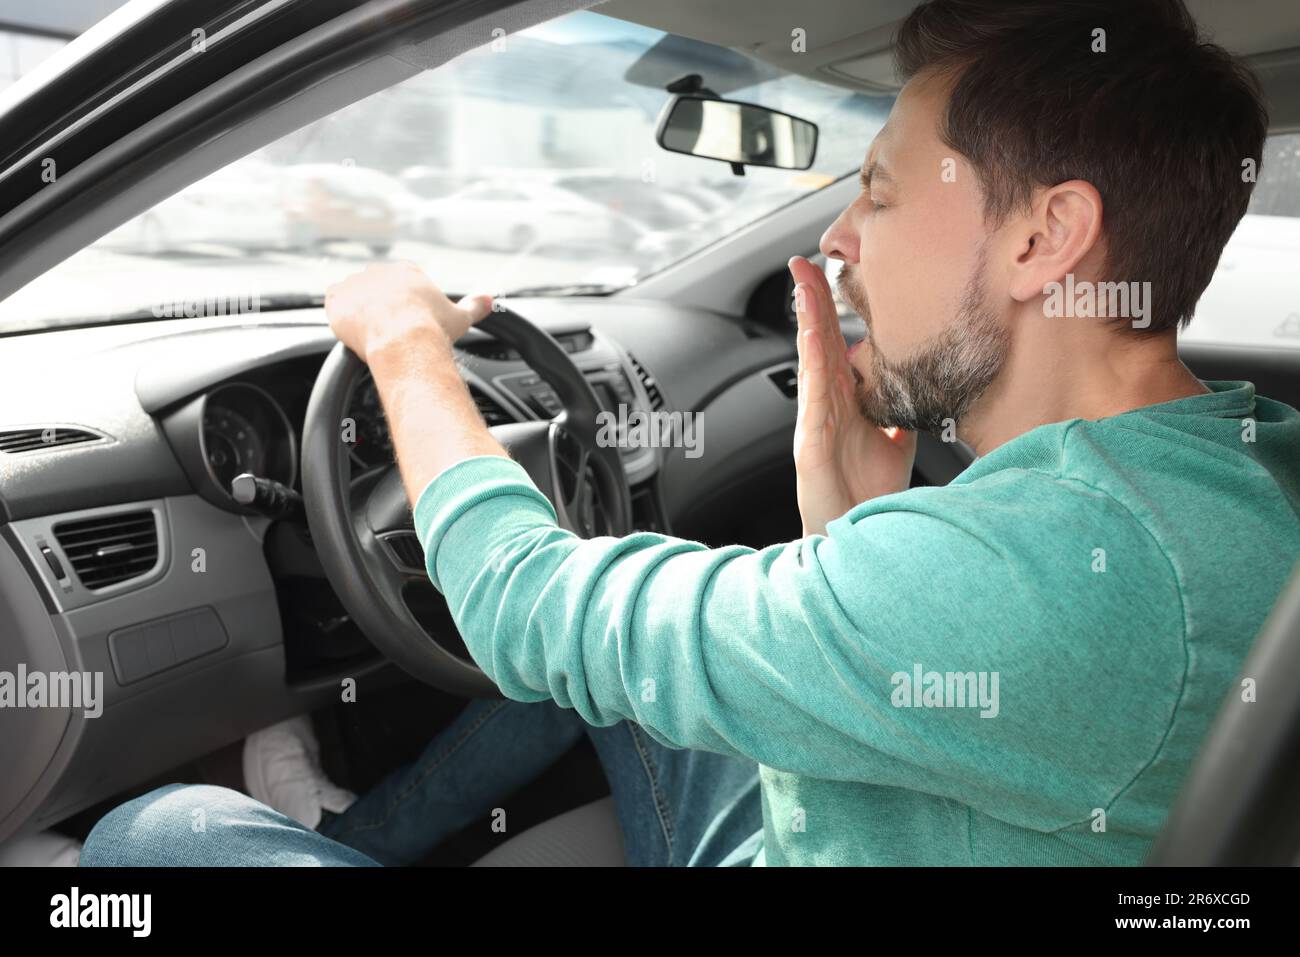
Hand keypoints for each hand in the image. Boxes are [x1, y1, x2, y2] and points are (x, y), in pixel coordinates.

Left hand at [325, 261, 492, 362]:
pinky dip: (338, 314)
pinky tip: (349, 328)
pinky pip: (332, 302)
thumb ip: (474, 306)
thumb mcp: (459, 317)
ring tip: (368, 333)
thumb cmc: (433, 329)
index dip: (402, 305)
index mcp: (407, 271)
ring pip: (353, 294)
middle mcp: (379, 271)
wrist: (403, 341)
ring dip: (357, 309)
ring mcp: (355, 284)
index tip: (405, 323)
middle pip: (375, 288)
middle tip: (387, 331)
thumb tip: (490, 299)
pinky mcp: (336, 299)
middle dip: (379, 306)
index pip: (400, 283)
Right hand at [789, 256, 915, 535]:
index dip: (835, 311)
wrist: (854, 539)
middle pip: (818, 342)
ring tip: (803, 282)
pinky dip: (811, 362)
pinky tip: (811, 334)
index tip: (837, 274)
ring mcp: (815, 421)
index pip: (838, 346)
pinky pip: (812, 394)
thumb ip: (901, 412)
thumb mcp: (896, 443)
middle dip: (813, 302)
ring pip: (810, 359)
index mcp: (846, 404)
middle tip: (806, 261)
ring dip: (806, 319)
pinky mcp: (809, 442)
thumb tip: (921, 386)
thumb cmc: (869, 496)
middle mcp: (827, 406)